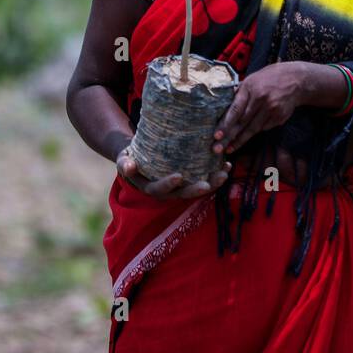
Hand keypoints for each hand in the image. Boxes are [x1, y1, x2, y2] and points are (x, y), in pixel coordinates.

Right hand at [116, 146, 230, 199]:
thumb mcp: (124, 159)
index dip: (168, 184)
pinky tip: (227, 165)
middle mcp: (168, 191)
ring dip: (212, 182)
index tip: (178, 176)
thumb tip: (130, 167)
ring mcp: (181, 187)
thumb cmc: (132, 158)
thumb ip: (126, 163)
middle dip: (195, 189)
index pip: (159, 189)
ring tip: (224, 173)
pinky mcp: (191, 180)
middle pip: (183, 193)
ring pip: (197, 188)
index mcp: (152, 188)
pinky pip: (205, 178)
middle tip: (207, 184)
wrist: (141, 159)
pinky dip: (215, 174)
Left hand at [213, 62, 304, 155]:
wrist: (296, 80)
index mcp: (250, 88)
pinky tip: (246, 137)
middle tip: (218, 149)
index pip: (235, 110)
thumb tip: (224, 107)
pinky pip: (264, 128)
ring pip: (253, 129)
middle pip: (242, 123)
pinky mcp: (279, 117)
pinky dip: (255, 132)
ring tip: (230, 149)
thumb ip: (239, 93)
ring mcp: (271, 110)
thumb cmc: (270, 78)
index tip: (217, 135)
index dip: (226, 124)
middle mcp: (261, 100)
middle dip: (229, 137)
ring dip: (240, 140)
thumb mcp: (251, 79)